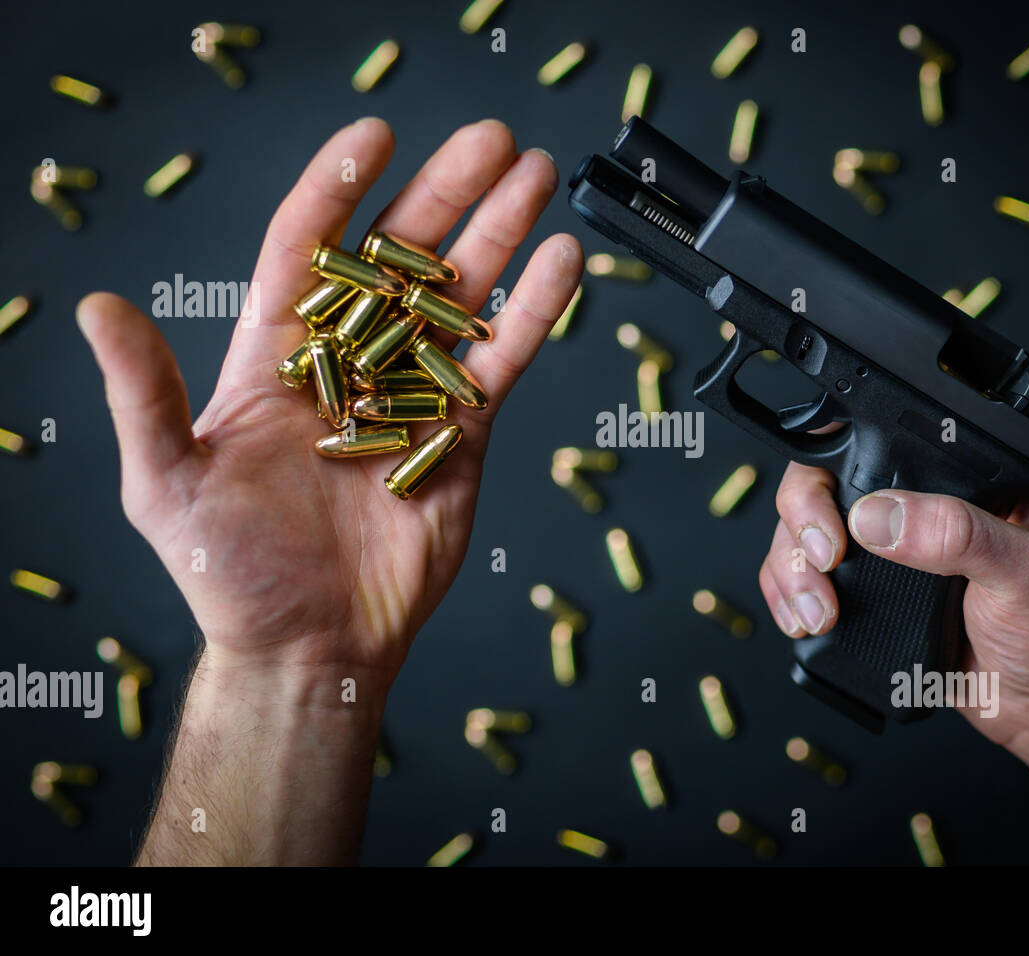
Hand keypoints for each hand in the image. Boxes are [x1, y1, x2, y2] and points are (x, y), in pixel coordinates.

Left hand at [78, 117, 582, 698]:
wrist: (314, 644)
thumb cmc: (230, 571)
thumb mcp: (168, 482)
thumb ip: (144, 394)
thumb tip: (96, 307)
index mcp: (278, 356)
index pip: (309, 250)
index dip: (340, 190)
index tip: (375, 135)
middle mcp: (351, 361)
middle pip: (403, 258)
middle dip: (446, 194)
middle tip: (491, 139)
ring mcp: (412, 392)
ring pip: (463, 297)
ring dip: (500, 235)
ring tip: (537, 175)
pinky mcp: (463, 431)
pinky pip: (502, 360)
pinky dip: (534, 313)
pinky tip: (561, 263)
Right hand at [758, 464, 1028, 757]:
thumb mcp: (1028, 573)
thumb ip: (959, 536)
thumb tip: (878, 517)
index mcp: (959, 482)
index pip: (881, 445)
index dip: (838, 466)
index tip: (839, 523)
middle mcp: (915, 511)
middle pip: (822, 486)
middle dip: (801, 526)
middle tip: (823, 563)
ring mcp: (885, 557)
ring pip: (800, 537)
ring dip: (790, 571)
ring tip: (818, 613)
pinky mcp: (868, 601)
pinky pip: (804, 584)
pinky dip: (789, 601)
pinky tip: (806, 622)